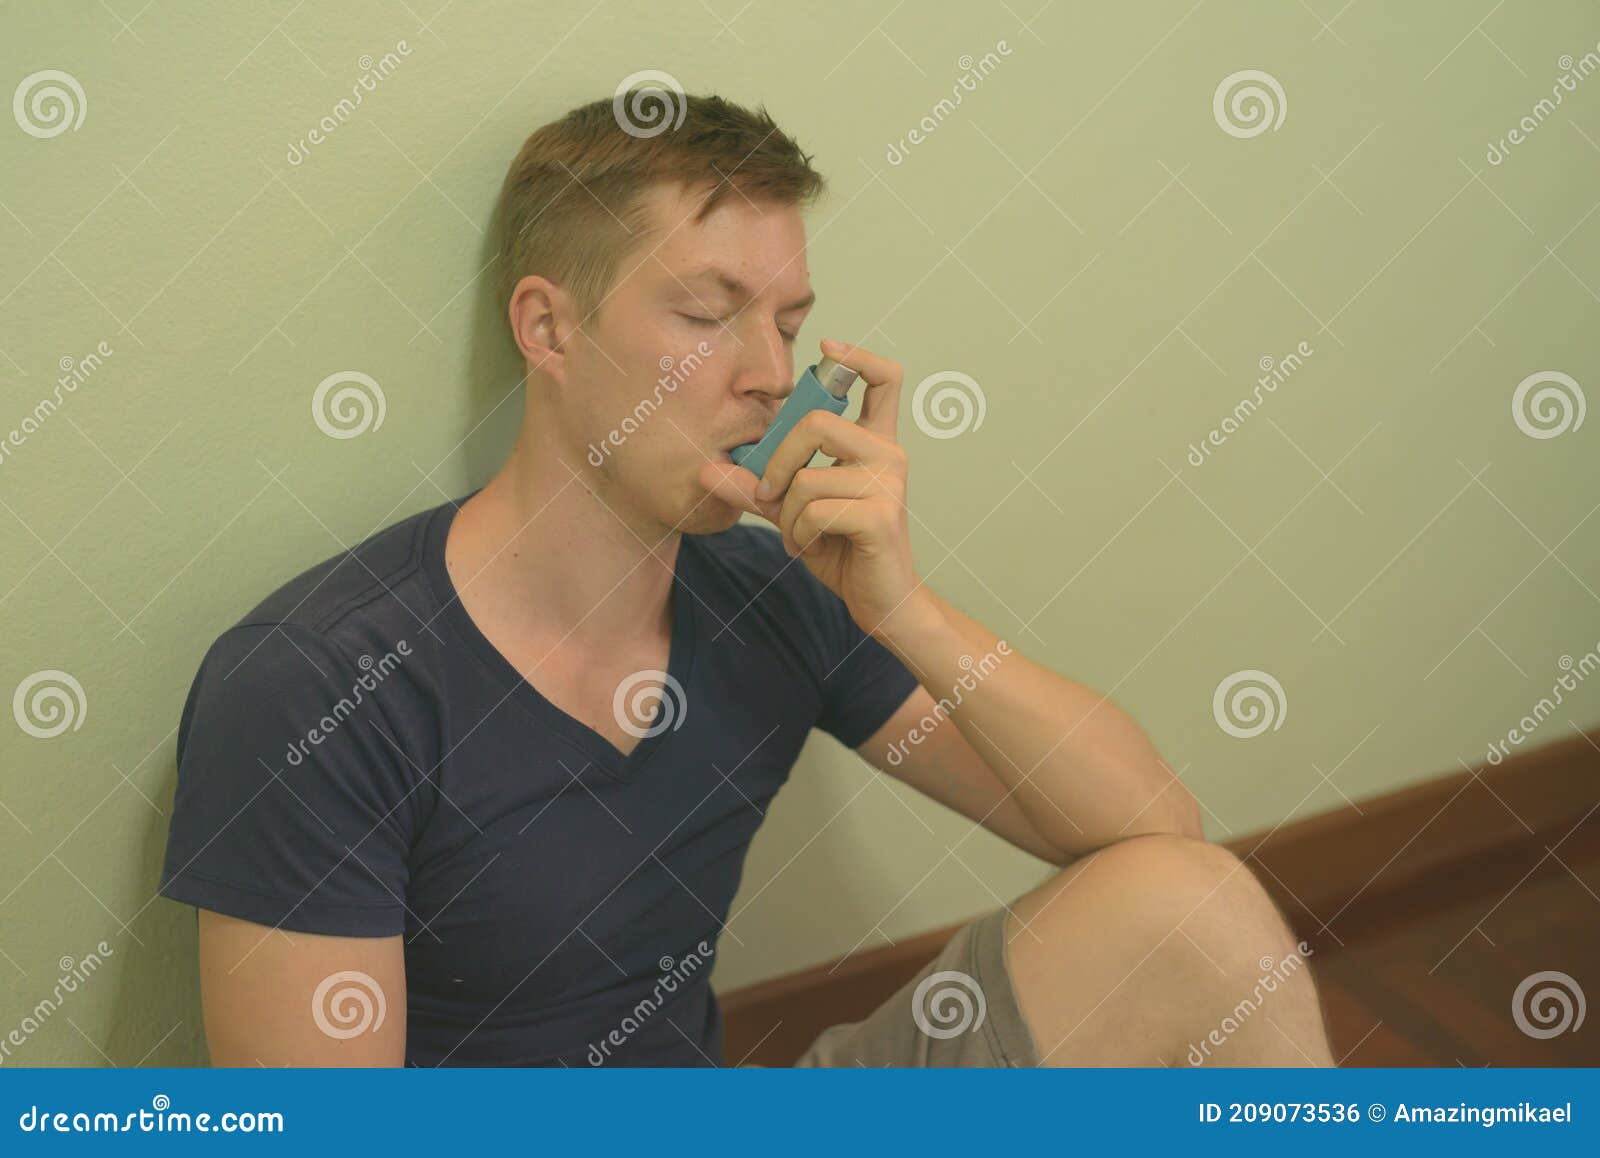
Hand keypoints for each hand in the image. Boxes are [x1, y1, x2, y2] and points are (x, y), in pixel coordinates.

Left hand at [697, 339, 931, 639]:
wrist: (882, 601)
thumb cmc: (843, 550)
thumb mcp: (794, 513)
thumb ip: (758, 488)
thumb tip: (704, 470)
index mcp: (876, 443)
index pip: (884, 379)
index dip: (857, 356)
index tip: (828, 347)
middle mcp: (889, 454)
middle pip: (815, 422)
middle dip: (777, 461)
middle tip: (770, 495)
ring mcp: (889, 484)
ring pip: (805, 478)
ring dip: (787, 516)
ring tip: (801, 536)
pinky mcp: (881, 516)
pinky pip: (812, 511)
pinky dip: (799, 536)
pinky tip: (813, 549)